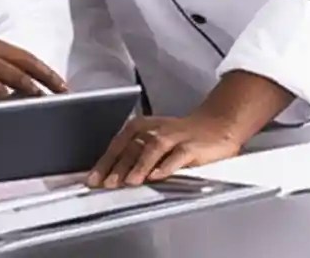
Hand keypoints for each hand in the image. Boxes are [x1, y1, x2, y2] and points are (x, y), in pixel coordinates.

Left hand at [87, 113, 243, 188]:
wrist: (216, 125)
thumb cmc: (181, 136)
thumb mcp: (153, 142)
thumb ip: (134, 156)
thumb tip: (109, 176)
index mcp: (141, 128)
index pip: (118, 145)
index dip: (104, 162)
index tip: (92, 179)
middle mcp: (155, 130)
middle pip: (132, 148)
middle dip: (117, 167)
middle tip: (105, 184)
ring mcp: (174, 137)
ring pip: (153, 149)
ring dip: (140, 165)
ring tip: (129, 181)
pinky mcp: (193, 146)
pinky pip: (178, 155)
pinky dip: (167, 165)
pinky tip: (158, 176)